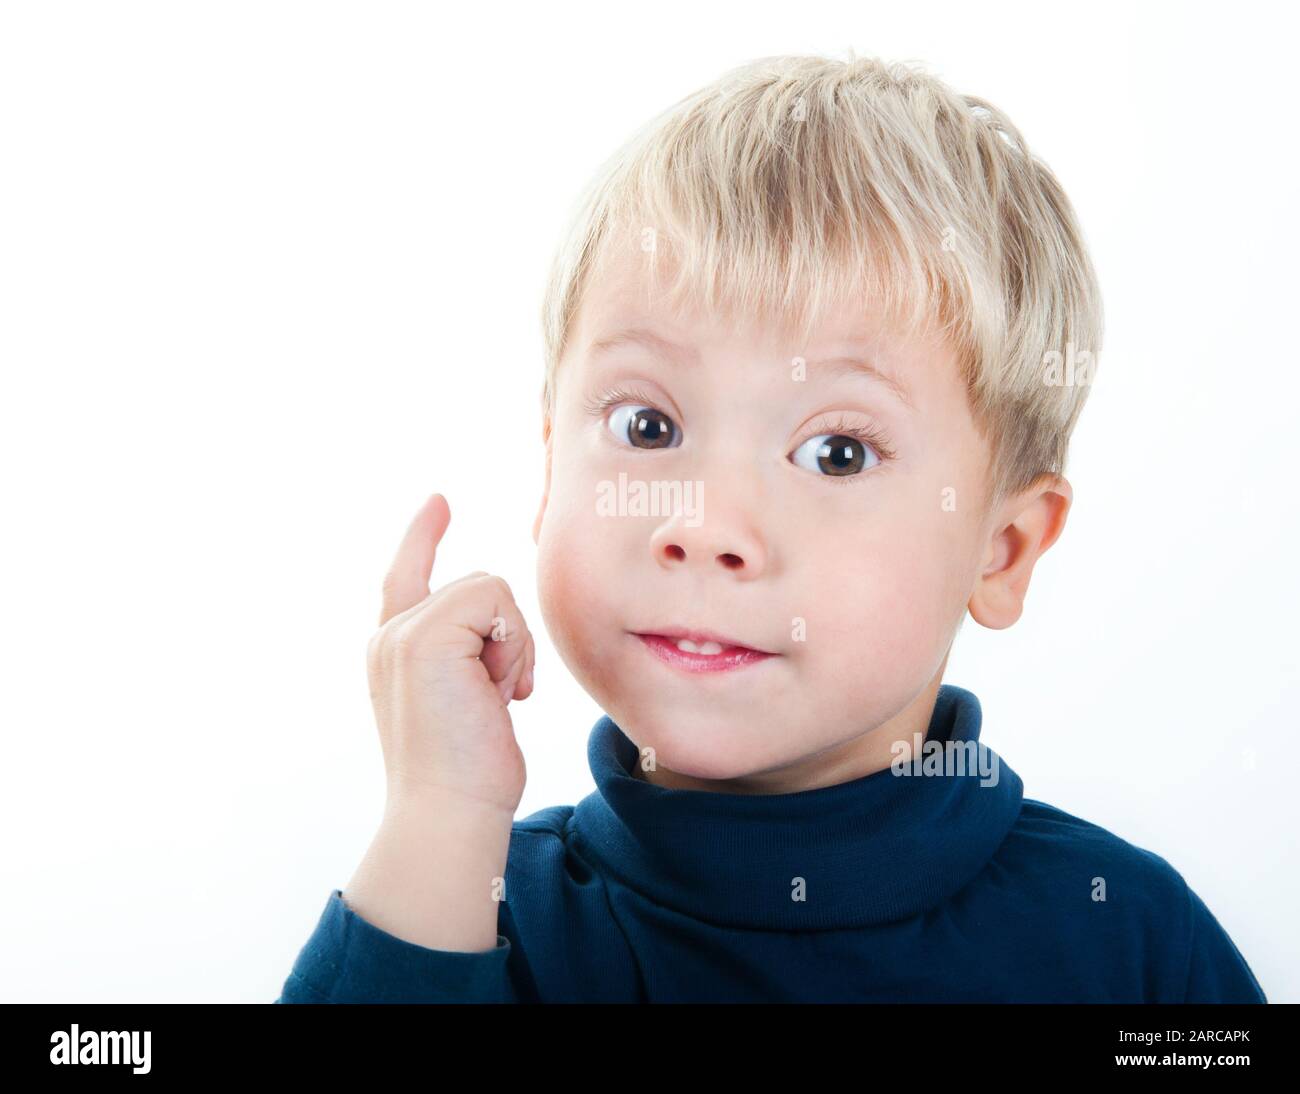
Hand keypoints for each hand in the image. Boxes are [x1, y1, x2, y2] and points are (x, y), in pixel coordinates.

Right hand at [366, 493, 534, 814]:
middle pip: (478, 585)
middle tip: (499, 695)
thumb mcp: (467, 701)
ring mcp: (403, 633)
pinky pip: (495, 599)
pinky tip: (498, 692)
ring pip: (489, 588)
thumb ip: (467, 656)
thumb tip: (499, 628)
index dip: (422, 536)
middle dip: (510, 635)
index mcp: (396, 650)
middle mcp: (390, 635)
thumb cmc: (470, 773)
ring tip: (494, 698)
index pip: (406, 575)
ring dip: (513, 643)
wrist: (452, 814)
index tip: (439, 502)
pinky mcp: (425, 636)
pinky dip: (512, 643)